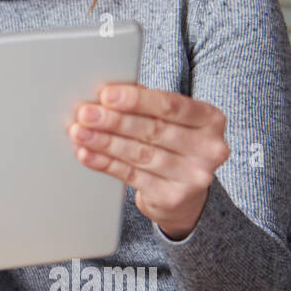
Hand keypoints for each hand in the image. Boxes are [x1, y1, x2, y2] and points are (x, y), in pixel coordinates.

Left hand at [67, 84, 229, 238]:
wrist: (187, 195)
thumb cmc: (173, 144)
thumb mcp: (171, 121)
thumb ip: (147, 104)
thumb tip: (106, 93)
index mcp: (210, 119)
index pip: (171, 105)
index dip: (136, 100)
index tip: (106, 95)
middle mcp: (209, 148)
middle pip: (153, 130)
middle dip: (113, 121)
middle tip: (85, 114)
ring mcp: (194, 176)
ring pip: (139, 154)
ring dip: (104, 142)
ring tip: (79, 132)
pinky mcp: (173, 197)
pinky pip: (131, 176)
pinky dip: (105, 163)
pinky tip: (87, 154)